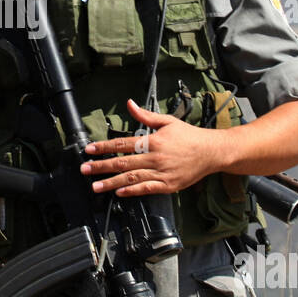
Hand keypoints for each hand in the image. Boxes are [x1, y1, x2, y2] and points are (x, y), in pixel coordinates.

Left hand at [80, 99, 235, 196]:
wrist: (212, 152)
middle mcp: (155, 158)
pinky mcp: (168, 185)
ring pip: (132, 178)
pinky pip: (147, 189)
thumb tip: (130, 104)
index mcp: (153, 141)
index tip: (90, 150)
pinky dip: (132, 191)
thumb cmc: (190, 136)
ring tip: (96, 186)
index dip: (104, 147)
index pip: (123, 144)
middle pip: (123, 163)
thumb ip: (145, 116)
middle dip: (102, 167)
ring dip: (111, 183)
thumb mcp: (167, 121)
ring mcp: (162, 173)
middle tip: (85, 169)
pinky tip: (119, 192)